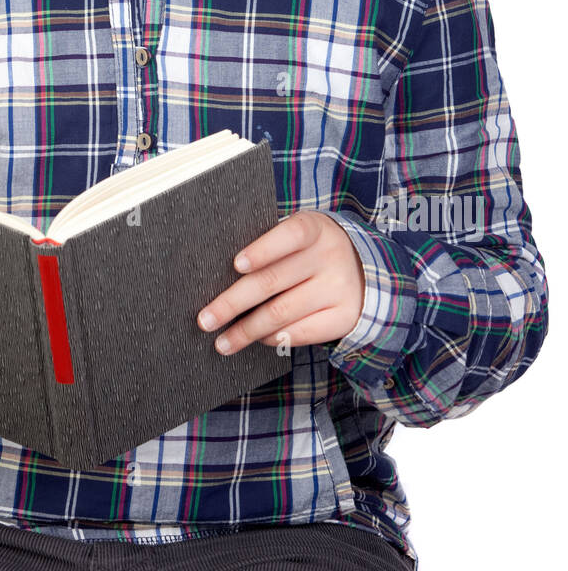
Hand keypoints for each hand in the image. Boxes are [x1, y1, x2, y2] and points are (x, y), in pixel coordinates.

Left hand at [197, 211, 365, 354]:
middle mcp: (329, 256)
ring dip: (246, 331)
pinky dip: (273, 338)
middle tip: (205, 319)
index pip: (289, 235)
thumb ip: (270, 245)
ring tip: (222, 341)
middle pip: (272, 281)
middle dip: (232, 303)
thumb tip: (220, 274)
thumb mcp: (301, 235)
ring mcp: (339, 288)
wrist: (365, 269)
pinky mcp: (344, 317)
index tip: (236, 265)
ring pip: (281, 313)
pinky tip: (258, 339)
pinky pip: (300, 333)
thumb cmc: (312, 250)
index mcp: (315, 229)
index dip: (262, 250)